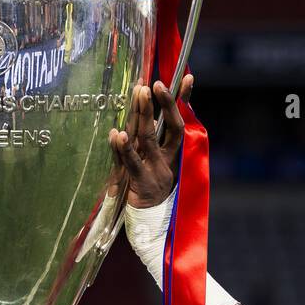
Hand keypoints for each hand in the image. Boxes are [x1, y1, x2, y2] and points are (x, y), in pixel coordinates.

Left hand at [109, 74, 193, 208]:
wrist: (150, 227)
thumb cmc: (150, 192)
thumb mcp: (156, 165)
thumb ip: (155, 141)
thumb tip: (150, 112)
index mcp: (172, 155)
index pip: (179, 122)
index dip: (183, 101)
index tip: (186, 77)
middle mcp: (164, 161)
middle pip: (165, 128)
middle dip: (162, 104)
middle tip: (154, 84)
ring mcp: (151, 172)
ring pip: (147, 140)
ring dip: (142, 115)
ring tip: (140, 94)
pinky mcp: (136, 184)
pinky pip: (129, 163)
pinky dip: (122, 148)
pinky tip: (117, 133)